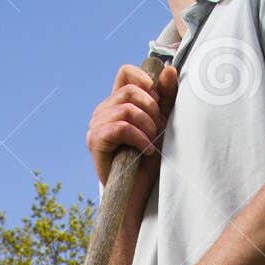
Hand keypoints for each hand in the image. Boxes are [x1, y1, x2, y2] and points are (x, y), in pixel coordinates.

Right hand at [87, 63, 177, 187]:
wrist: (137, 194)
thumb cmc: (149, 162)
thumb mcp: (162, 123)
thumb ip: (166, 97)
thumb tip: (168, 69)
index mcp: (117, 103)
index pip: (125, 73)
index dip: (144, 79)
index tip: (157, 101)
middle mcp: (103, 111)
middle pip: (129, 90)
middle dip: (151, 109)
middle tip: (158, 130)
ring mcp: (96, 125)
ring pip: (127, 109)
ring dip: (147, 126)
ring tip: (152, 142)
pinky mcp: (95, 141)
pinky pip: (122, 127)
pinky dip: (139, 138)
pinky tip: (146, 150)